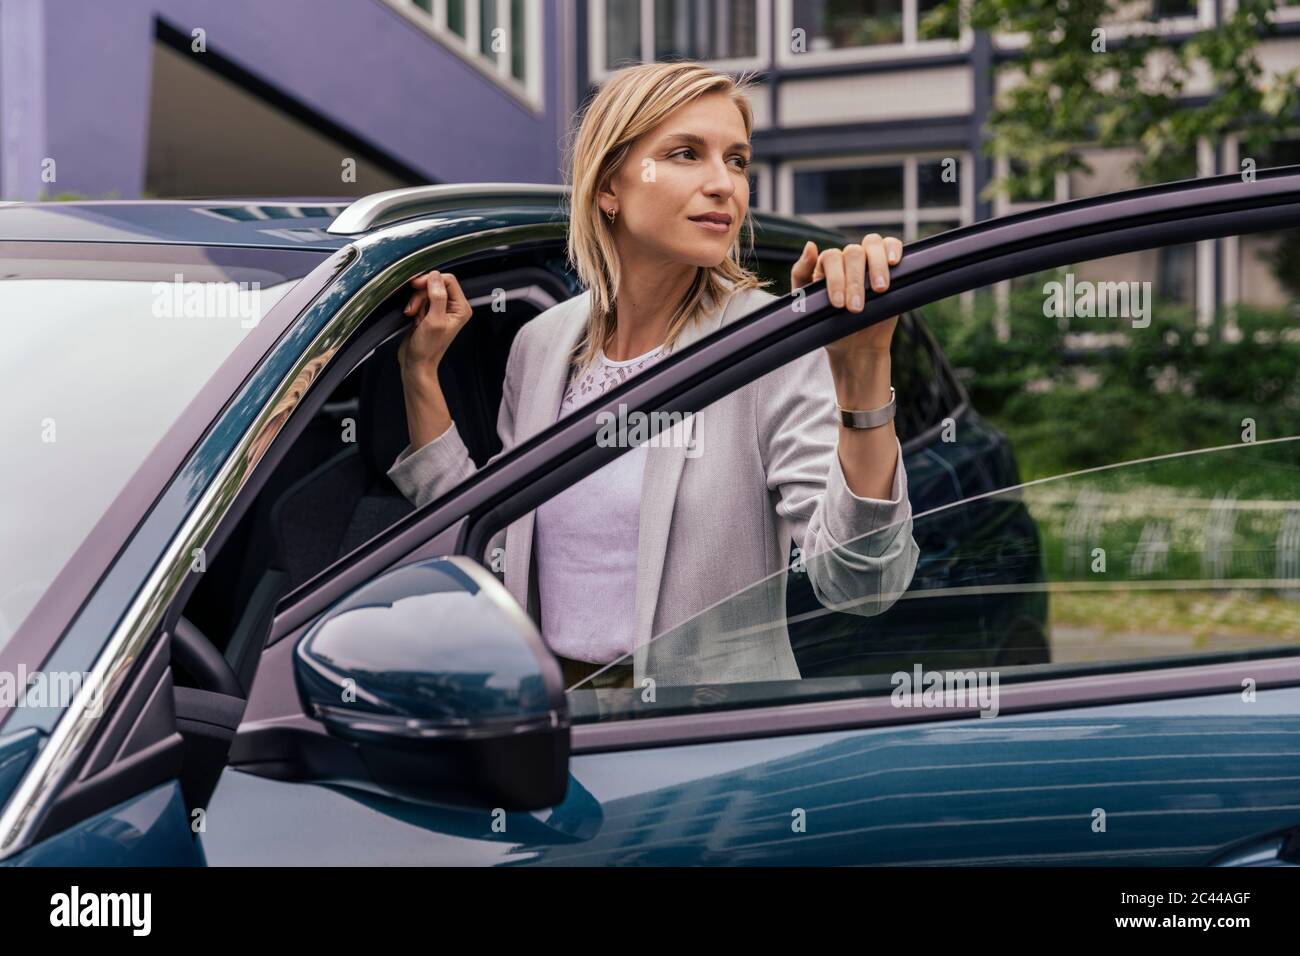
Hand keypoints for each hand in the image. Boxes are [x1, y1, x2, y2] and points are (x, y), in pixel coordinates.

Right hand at [397, 270, 472, 383]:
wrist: (416, 363)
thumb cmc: (427, 348)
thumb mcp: (434, 321)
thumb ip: (437, 297)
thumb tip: (435, 276)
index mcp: (461, 308)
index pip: (448, 280)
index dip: (431, 281)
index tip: (417, 287)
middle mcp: (453, 307)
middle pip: (435, 284)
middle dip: (421, 294)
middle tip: (414, 308)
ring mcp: (441, 309)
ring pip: (426, 290)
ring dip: (416, 301)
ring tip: (414, 316)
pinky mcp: (430, 312)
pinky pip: (420, 299)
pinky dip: (414, 306)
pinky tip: (414, 318)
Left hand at [791, 233, 902, 358]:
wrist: (853, 346)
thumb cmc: (826, 324)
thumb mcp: (806, 303)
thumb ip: (801, 273)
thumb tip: (811, 245)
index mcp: (827, 264)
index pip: (831, 257)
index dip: (835, 278)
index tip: (837, 304)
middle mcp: (848, 259)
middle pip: (853, 252)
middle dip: (854, 282)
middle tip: (855, 308)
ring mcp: (869, 261)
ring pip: (873, 244)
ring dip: (876, 266)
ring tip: (879, 289)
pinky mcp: (890, 267)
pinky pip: (892, 245)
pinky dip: (894, 249)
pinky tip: (893, 263)